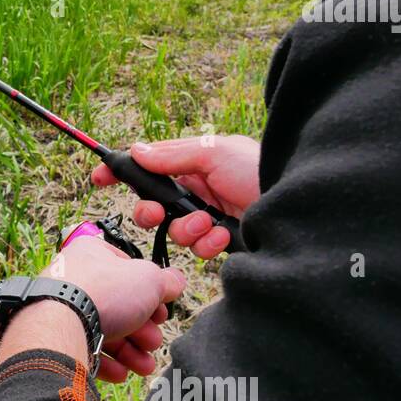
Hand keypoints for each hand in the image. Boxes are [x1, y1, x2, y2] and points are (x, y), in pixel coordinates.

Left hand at [0, 236, 185, 381]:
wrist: (62, 323)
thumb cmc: (103, 292)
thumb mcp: (149, 279)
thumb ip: (167, 281)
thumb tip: (176, 281)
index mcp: (92, 254)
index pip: (128, 271)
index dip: (150, 293)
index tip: (162, 310)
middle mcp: (74, 278)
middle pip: (119, 306)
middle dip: (143, 329)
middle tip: (153, 341)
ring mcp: (63, 308)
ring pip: (105, 331)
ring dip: (130, 351)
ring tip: (144, 365)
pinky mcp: (57, 336)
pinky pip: (86, 349)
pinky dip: (107, 362)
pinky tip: (122, 372)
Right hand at [91, 135, 260, 259]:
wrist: (300, 208)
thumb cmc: (261, 170)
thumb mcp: (215, 152)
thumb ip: (173, 155)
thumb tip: (136, 151)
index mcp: (194, 164)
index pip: (149, 166)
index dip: (123, 172)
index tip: (99, 179)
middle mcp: (198, 191)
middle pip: (153, 205)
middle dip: (150, 212)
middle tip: (155, 213)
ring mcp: (209, 218)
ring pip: (174, 231)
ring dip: (187, 229)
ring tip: (208, 224)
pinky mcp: (221, 242)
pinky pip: (198, 248)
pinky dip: (208, 244)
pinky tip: (224, 237)